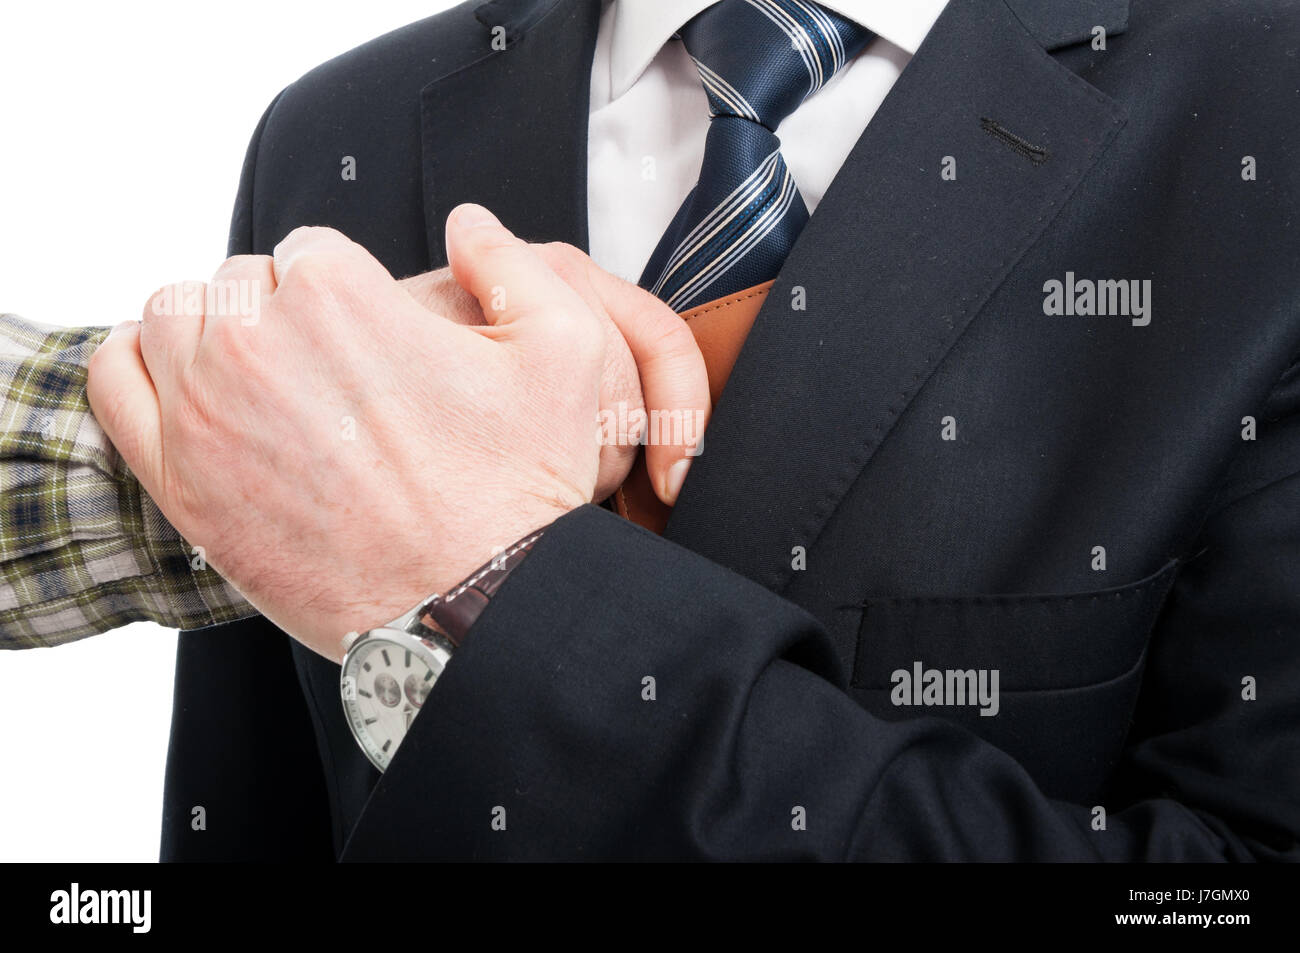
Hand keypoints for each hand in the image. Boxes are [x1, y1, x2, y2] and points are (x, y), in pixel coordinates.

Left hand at [86, 206, 707, 659]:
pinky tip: (192, 389)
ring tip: (270, 382)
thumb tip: (467, 223)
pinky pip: (118, 380)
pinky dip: (143, 367)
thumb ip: (512, 264)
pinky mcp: (179, 477)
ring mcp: (205, 408)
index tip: (375, 341)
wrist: (474, 604)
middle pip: (243, 281)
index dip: (348, 291)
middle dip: (285, 312)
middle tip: (335, 374)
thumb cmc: (517, 487)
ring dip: (216, 334)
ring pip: (176, 317)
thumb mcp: (564, 354)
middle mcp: (254, 338)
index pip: (311, 250)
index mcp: (335, 293)